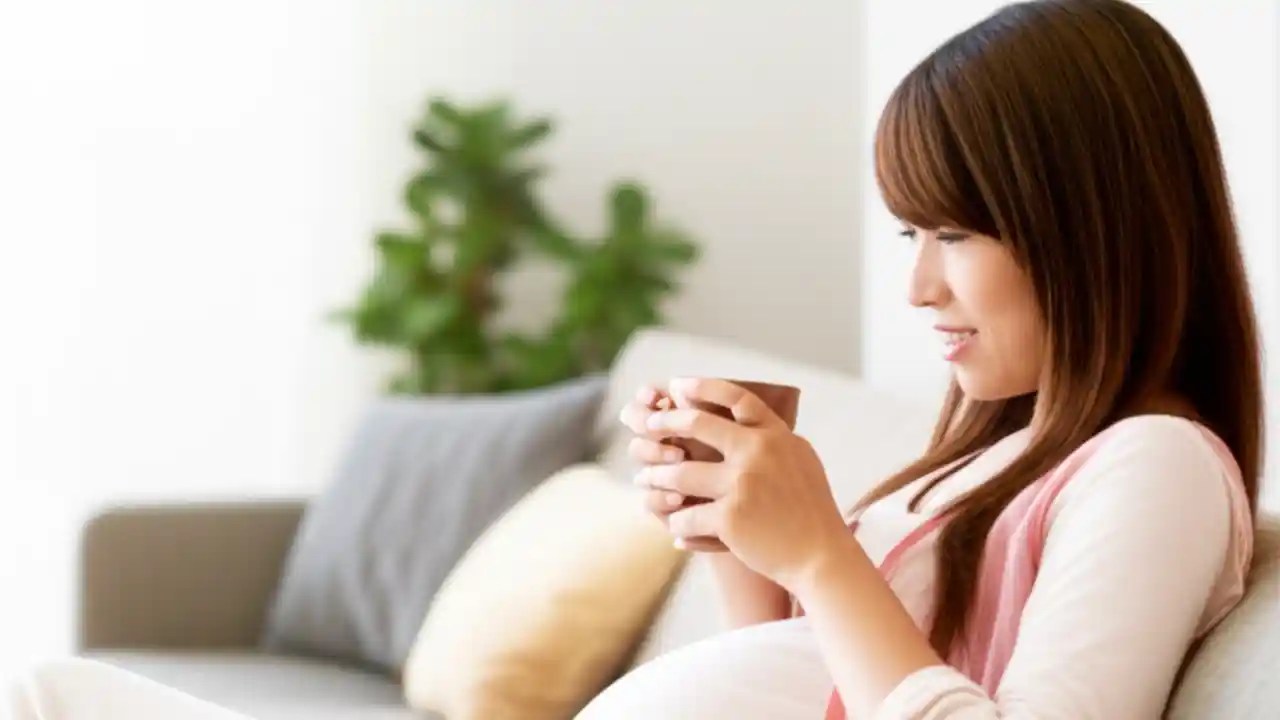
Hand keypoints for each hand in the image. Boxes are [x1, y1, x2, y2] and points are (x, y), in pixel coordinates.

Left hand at [635, 377, 850, 591]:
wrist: (820, 557)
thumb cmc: (811, 511)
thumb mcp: (800, 460)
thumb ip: (773, 439)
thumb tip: (743, 417)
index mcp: (776, 435)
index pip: (736, 397)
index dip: (703, 387)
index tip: (678, 386)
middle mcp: (757, 452)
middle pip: (697, 424)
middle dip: (665, 423)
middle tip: (648, 425)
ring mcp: (742, 484)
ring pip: (679, 473)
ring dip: (655, 477)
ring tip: (644, 479)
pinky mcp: (729, 517)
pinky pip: (685, 516)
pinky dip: (677, 523)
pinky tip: (674, 528)